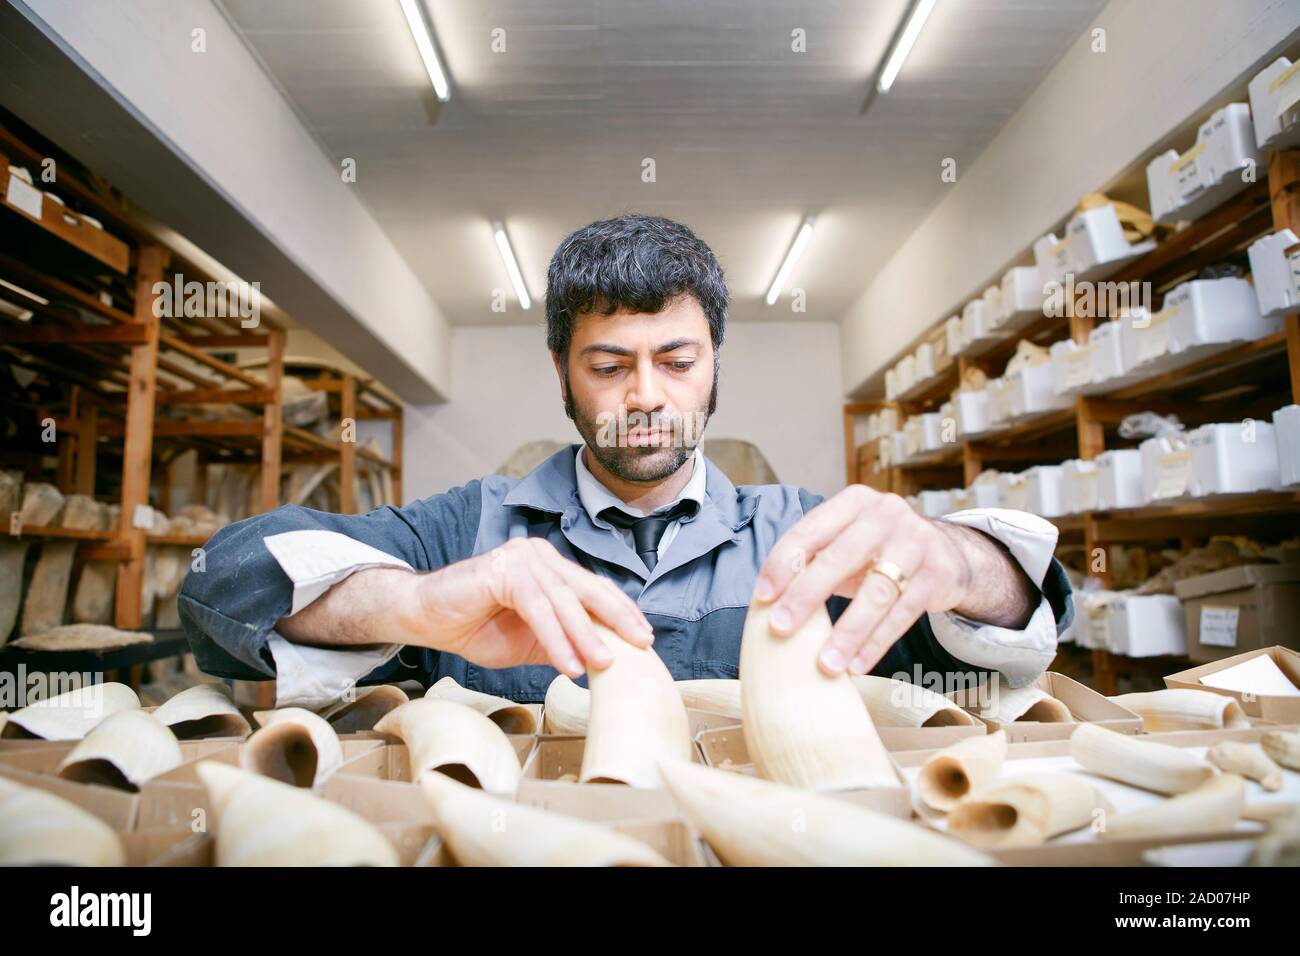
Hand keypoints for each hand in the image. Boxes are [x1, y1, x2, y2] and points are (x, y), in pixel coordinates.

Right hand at [410, 537, 654, 678]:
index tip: (644, 636)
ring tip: (603, 664)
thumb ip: (563, 642)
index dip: (621, 611)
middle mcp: (540, 556)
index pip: (593, 588)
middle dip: (617, 618)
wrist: (424, 618)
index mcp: (549, 567)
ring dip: (586, 636)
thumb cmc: (473, 627)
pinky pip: (538, 608)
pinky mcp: (504, 569)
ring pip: (564, 601)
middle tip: (641, 644)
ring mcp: (522, 558)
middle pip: (587, 589)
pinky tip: (569, 664)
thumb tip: (601, 660)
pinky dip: (556, 638)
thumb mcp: (530, 641)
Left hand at [754, 485, 1034, 676]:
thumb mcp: (847, 544)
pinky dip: (877, 642)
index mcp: (854, 502)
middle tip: (781, 628)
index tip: (763, 597)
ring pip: (876, 592)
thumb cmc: (878, 552)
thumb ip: (814, 559)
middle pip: (840, 558)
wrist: (947, 553)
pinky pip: (903, 613)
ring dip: (848, 632)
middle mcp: (886, 514)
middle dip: (807, 596)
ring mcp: (916, 542)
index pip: (810, 530)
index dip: (783, 563)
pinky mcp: (939, 573)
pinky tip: (857, 665)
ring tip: (825, 664)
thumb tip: (766, 599)